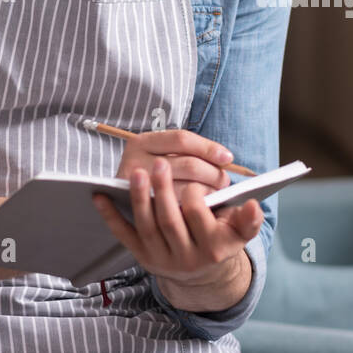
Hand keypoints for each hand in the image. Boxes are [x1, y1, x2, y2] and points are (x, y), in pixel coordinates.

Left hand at [93, 157, 262, 289]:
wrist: (202, 272)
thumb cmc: (221, 239)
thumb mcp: (240, 232)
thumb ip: (249, 219)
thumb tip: (254, 205)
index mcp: (212, 248)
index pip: (198, 216)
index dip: (195, 194)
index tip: (195, 178)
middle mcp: (185, 257)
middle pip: (169, 220)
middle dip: (163, 190)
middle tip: (160, 164)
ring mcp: (161, 258)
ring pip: (146, 225)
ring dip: (139, 198)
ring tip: (137, 172)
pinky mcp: (142, 256)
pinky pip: (123, 235)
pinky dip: (110, 215)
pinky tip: (99, 196)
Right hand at [114, 129, 233, 203]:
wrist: (125, 205)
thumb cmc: (155, 176)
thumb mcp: (163, 157)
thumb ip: (188, 153)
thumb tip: (225, 158)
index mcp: (141, 142)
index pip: (182, 139)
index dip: (208, 147)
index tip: (227, 158)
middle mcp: (133, 162)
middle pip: (188, 164)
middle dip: (212, 173)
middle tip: (224, 181)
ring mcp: (134, 189)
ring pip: (185, 188)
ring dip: (207, 192)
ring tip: (215, 194)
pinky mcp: (139, 212)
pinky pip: (176, 210)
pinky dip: (193, 208)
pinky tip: (202, 208)